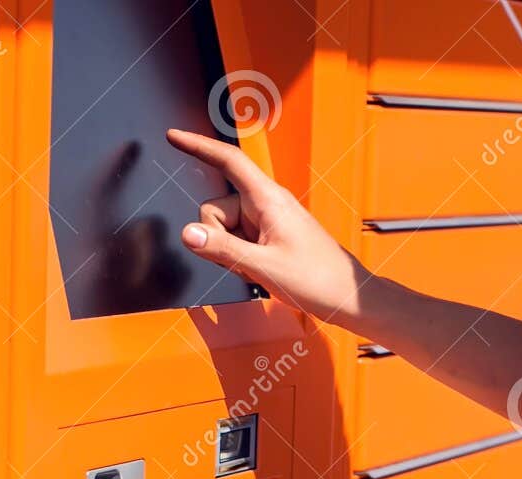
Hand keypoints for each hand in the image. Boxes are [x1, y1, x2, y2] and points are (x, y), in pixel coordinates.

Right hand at [167, 129, 372, 322]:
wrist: (347, 297)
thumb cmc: (317, 279)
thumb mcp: (263, 267)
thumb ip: (222, 250)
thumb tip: (189, 234)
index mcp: (268, 200)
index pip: (228, 161)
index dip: (198, 146)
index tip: (175, 137)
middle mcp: (267, 205)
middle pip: (216, 208)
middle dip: (217, 237)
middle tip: (245, 261)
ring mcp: (268, 221)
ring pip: (225, 229)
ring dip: (230, 252)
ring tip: (258, 268)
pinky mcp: (270, 237)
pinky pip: (238, 241)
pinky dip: (240, 257)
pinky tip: (259, 270)